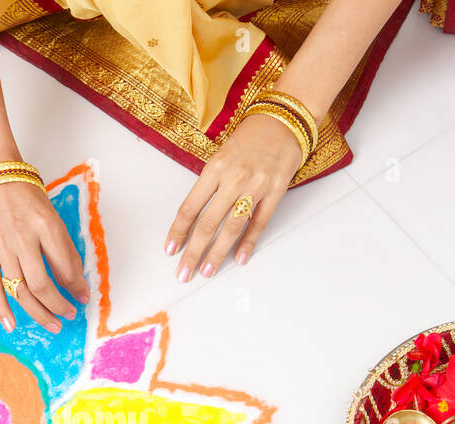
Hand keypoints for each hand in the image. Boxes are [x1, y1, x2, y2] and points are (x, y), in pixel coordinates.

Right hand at [0, 182, 89, 332]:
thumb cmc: (27, 198)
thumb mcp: (52, 217)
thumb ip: (65, 250)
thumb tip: (78, 286)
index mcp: (45, 226)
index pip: (64, 267)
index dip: (76, 287)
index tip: (82, 299)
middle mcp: (23, 237)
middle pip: (42, 284)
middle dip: (58, 305)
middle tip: (68, 315)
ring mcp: (2, 246)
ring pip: (20, 289)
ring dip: (38, 312)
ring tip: (52, 324)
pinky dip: (2, 308)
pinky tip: (12, 325)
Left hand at [165, 112, 303, 279]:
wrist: (283, 120)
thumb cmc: (249, 138)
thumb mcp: (220, 155)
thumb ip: (209, 184)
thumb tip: (195, 217)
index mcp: (214, 168)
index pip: (190, 207)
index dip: (178, 232)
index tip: (170, 250)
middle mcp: (233, 178)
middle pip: (208, 223)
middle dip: (193, 252)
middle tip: (184, 273)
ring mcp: (256, 186)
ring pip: (232, 227)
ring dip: (218, 253)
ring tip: (207, 271)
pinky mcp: (276, 192)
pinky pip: (259, 223)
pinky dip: (248, 243)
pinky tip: (239, 259)